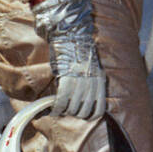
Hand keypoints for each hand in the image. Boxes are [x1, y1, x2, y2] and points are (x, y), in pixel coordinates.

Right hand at [32, 0, 106, 119]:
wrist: (71, 34)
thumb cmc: (79, 50)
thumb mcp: (90, 67)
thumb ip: (90, 82)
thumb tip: (83, 97)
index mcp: (99, 80)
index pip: (99, 108)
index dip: (91, 115)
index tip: (84, 116)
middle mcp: (91, 83)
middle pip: (84, 110)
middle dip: (75, 114)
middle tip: (68, 112)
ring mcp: (79, 82)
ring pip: (73, 107)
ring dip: (65, 111)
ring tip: (60, 110)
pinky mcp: (67, 79)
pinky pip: (62, 101)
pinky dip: (57, 107)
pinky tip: (53, 109)